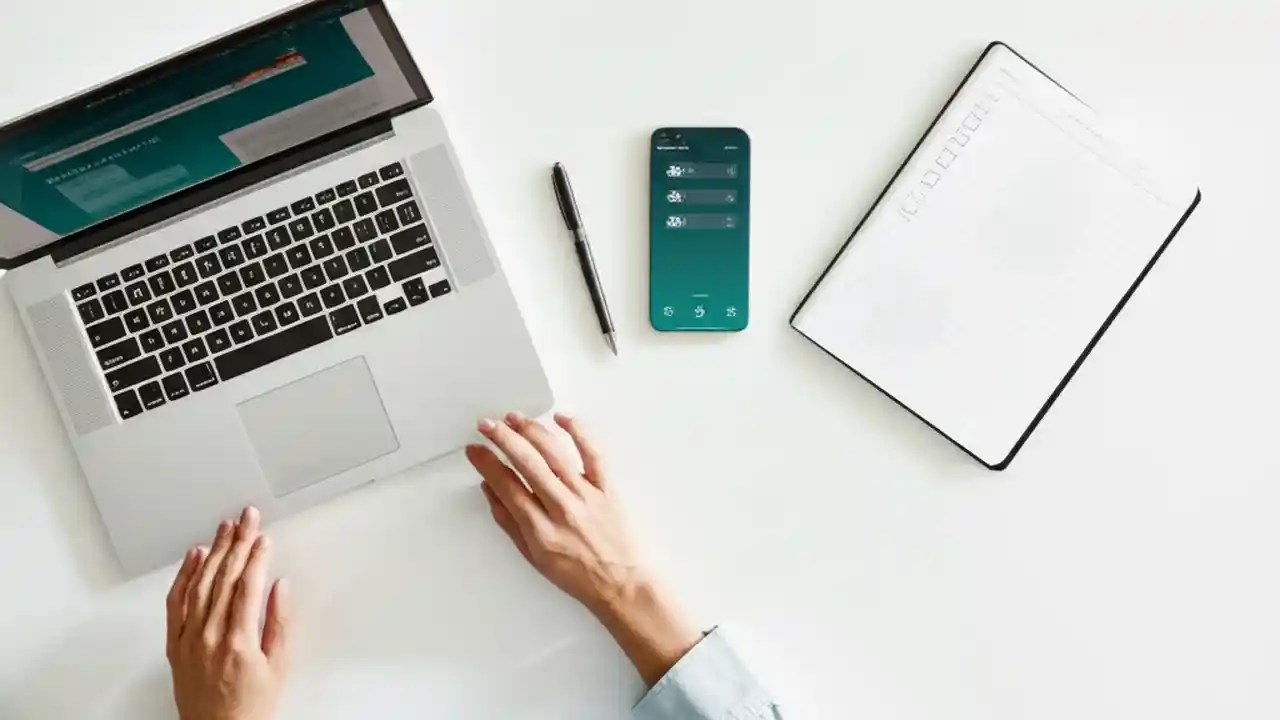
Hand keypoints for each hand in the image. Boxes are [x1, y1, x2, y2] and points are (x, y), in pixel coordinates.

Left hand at [166, 507, 291, 719]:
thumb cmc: (250, 707)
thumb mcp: (279, 667)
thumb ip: (279, 623)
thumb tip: (280, 587)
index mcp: (238, 641)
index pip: (247, 586)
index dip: (256, 557)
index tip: (264, 538)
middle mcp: (209, 636)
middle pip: (223, 577)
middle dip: (237, 542)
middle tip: (246, 517)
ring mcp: (188, 639)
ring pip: (199, 584)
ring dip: (213, 552)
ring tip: (224, 528)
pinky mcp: (174, 645)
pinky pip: (176, 603)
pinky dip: (184, 576)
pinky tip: (194, 557)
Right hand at [467, 412, 701, 685]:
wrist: (623, 585)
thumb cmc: (580, 576)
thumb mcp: (534, 558)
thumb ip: (509, 523)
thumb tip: (490, 491)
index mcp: (540, 531)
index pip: (506, 486)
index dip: (486, 464)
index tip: (475, 449)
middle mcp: (562, 509)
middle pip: (527, 464)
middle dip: (503, 439)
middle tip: (487, 424)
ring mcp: (587, 496)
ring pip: (555, 454)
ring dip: (532, 431)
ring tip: (514, 418)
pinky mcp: (608, 489)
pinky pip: (593, 454)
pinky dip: (579, 432)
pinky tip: (563, 417)